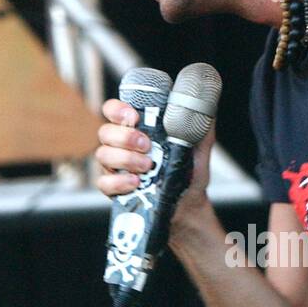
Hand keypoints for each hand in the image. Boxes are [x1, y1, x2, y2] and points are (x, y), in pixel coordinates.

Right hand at [95, 99, 214, 229]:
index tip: (134, 116)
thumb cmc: (189, 172)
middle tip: (147, 146)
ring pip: (103, 155)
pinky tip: (135, 183)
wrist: (190, 203)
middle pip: (105, 131)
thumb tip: (204, 103)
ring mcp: (115, 167)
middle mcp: (121, 145)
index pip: (114, 110)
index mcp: (137, 129)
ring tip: (147, 167)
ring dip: (126, 159)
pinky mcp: (113, 188)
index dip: (118, 110)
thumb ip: (197, 122)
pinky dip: (119, 182)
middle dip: (125, 137)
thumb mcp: (198, 144)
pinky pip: (104, 182)